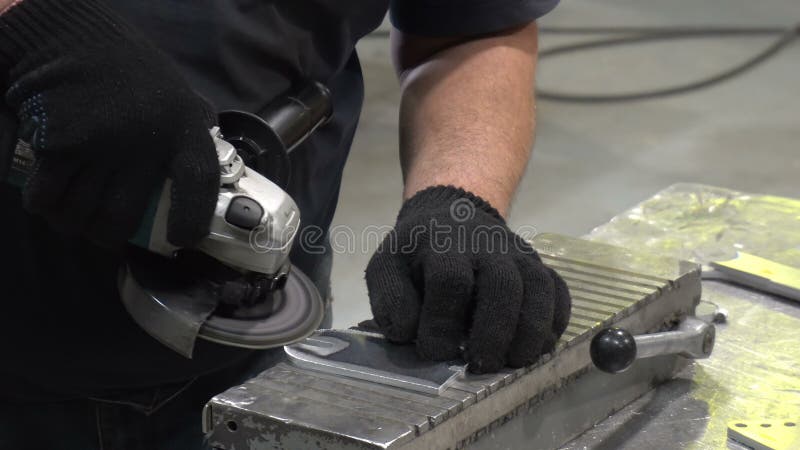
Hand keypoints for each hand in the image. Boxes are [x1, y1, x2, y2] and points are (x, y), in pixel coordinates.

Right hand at [0, 0, 219, 247]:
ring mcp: (102, 144)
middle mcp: (147, 139)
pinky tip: (46, 198)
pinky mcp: (59, 143)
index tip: (178, 239)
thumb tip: (216, 150)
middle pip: (123, 216)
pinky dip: (43, 204)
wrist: (69, 36)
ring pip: (80, 214)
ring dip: (71, 224)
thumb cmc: (126, 69)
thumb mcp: (174, 93)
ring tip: (70, 218)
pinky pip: (47, 196)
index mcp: (182, 126)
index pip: (199, 181)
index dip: (191, 217)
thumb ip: (192, 123)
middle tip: (101, 234)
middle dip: (106, 235)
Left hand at [365, 185, 571, 372]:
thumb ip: (390, 300)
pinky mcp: (538, 265)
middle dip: (494, 331)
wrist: (450, 217)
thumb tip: (408, 333)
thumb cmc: (416, 252)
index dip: (442, 322)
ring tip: (514, 361)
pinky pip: (558, 290)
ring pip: (537, 287)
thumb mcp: (387, 267)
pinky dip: (556, 320)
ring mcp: (517, 254)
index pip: (450, 280)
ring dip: (529, 331)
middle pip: (502, 284)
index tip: (434, 351)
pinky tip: (540, 344)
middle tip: (481, 365)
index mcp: (442, 244)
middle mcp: (486, 245)